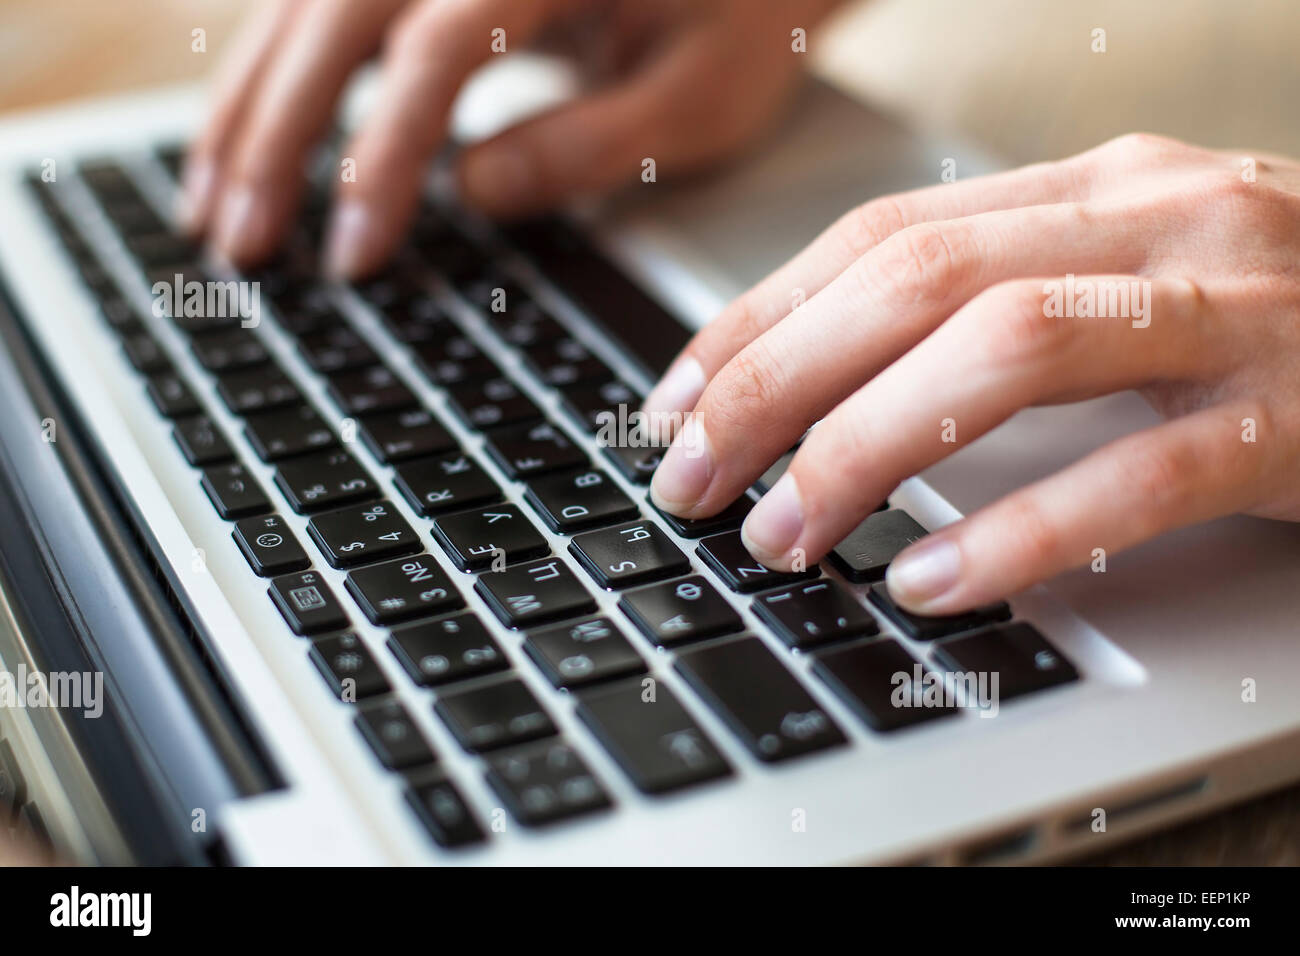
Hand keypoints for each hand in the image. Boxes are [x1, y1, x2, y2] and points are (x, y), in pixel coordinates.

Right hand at [179, 0, 840, 277]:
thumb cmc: (750, 10)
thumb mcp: (702, 95)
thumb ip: (588, 147)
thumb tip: (468, 192)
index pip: (437, 48)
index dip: (383, 156)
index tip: (352, 255)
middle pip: (337, 14)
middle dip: (275, 138)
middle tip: (238, 247)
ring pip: (306, 3)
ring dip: (248, 105)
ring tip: (208, 207)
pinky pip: (322, 2)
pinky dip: (273, 72)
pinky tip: (244, 137)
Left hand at [644, 134, 1299, 613]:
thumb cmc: (1277, 312)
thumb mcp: (1122, 277)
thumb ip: (995, 303)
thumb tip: (823, 377)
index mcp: (1094, 190)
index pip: (878, 238)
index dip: (758, 319)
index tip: (674, 402)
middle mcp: (1153, 223)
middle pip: (914, 283)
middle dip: (775, 385)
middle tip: (693, 479)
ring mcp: (1232, 311)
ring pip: (1008, 352)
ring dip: (868, 448)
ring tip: (787, 536)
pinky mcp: (1298, 417)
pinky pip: (1143, 472)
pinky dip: (1023, 530)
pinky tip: (932, 580)